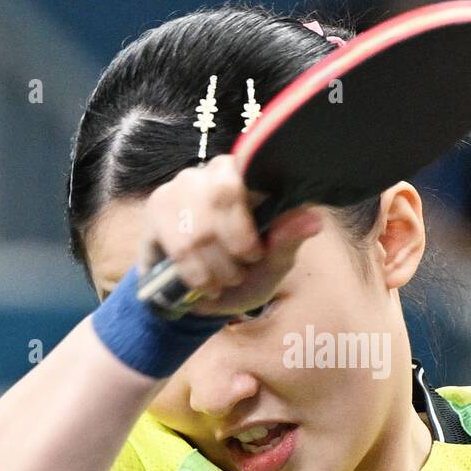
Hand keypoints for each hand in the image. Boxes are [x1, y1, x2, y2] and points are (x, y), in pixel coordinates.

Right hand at [138, 154, 323, 317]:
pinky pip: (177, 246)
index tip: (255, 254)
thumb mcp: (273, 264)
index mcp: (250, 177)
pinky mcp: (156, 209)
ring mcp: (180, 186)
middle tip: (239, 273)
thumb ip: (288, 241)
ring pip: (198, 229)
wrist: (203, 298)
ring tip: (221, 282)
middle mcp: (212, 172)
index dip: (248, 224)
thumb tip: (313, 219)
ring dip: (214, 269)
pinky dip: (194, 274)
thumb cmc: (247, 273)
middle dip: (233, 248)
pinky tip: (200, 282)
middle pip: (222, 195)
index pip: (248, 176)